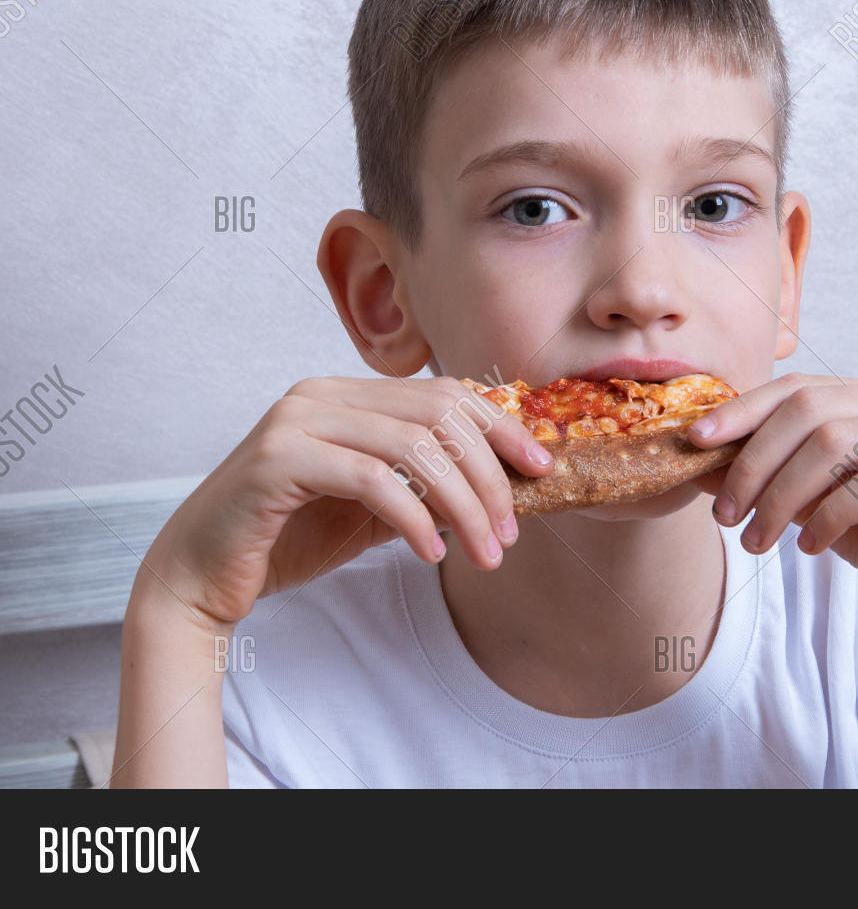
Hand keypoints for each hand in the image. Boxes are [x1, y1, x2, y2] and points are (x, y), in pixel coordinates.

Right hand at [138, 376, 555, 628]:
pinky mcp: (277, 461)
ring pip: (414, 448)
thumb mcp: (374, 507)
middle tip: (511, 531)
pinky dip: (415, 519)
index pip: (445, 395)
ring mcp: (296, 422)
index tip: (541, 468)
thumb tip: (503, 487)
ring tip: (484, 552)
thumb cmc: (287, 539)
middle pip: (439, 416)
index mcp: (346, 396)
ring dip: (463, 505)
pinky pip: (373, 480)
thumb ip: (425, 485)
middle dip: (488, 475)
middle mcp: (320, 395)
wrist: (199, 578)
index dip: (501, 427)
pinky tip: (432, 554)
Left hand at [687, 372, 857, 639]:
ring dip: (784, 496)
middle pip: (811, 410)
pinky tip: (811, 548)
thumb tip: (701, 464)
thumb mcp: (821, 508)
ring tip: (759, 541)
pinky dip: (833, 516)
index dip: (743, 411)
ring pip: (838, 443)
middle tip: (725, 516)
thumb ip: (774, 480)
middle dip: (755, 463)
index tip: (696, 443)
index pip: (798, 388)